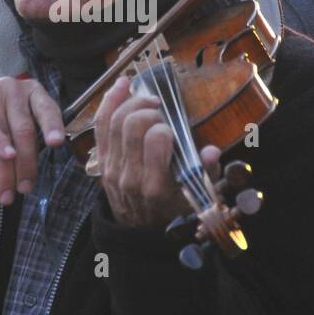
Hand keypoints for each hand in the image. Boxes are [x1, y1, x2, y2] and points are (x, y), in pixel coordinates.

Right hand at [0, 77, 63, 206]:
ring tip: (8, 192)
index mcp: (32, 92)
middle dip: (27, 163)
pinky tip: (6, 156)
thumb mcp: (14, 125)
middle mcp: (14, 90)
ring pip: (6, 135)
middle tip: (25, 188)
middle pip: (25, 130)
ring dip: (8, 169)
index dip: (53, 126)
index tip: (56, 143)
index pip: (47, 109)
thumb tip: (31, 174)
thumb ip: (27, 142)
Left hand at [93, 74, 221, 227]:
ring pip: (114, 120)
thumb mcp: (194, 196)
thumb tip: (213, 151)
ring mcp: (111, 167)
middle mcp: (129, 175)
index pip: (156, 139)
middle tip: (161, 111)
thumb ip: (204, 172)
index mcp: (155, 185)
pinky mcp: (101, 160)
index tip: (174, 129)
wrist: (139, 229)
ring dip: (132, 101)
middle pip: (132, 124)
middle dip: (149, 109)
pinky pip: (100, 124)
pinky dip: (110, 100)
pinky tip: (123, 85)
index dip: (167, 126)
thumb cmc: (171, 208)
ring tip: (149, 100)